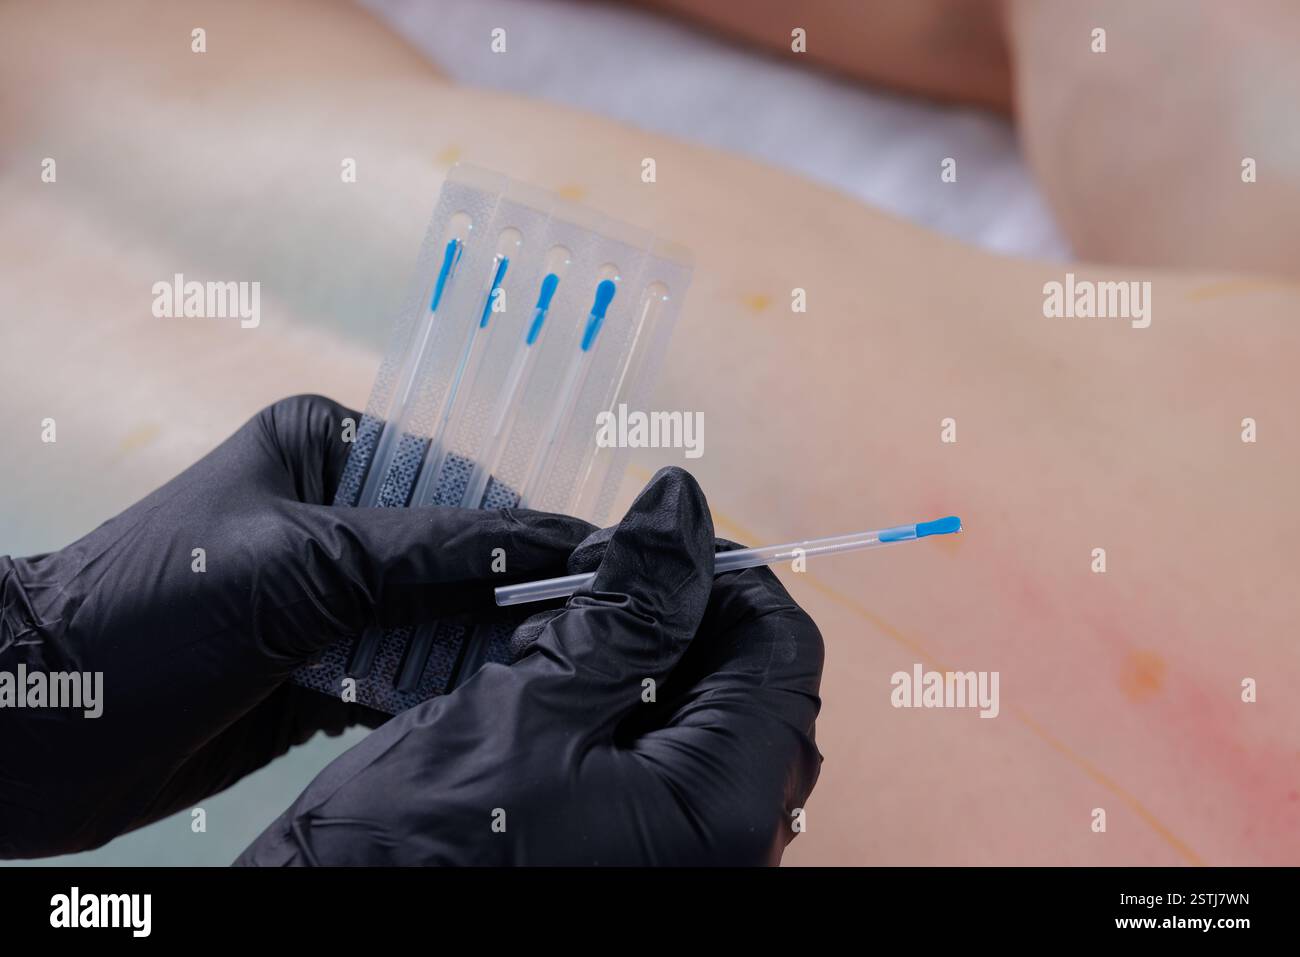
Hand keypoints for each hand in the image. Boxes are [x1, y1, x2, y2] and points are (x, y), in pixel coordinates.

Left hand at [0, 395, 591, 857]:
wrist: (49, 722)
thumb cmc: (161, 605)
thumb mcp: (310, 561)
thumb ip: (433, 553)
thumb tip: (548, 542)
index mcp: (322, 446)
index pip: (453, 474)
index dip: (517, 519)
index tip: (586, 560)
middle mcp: (330, 513)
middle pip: (449, 549)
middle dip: (499, 590)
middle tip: (574, 624)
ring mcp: (327, 594)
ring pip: (433, 615)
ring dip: (474, 646)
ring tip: (536, 668)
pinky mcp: (323, 666)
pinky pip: (405, 671)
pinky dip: (437, 688)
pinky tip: (479, 702)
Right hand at [236, 467, 824, 865]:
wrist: (334, 924)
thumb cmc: (424, 850)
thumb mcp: (530, 707)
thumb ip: (626, 606)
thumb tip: (681, 508)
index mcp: (725, 806)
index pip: (780, 650)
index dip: (724, 573)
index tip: (653, 534)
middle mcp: (728, 838)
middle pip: (747, 681)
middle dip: (674, 612)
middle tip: (588, 579)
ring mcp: (687, 849)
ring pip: (702, 713)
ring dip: (640, 654)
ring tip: (556, 634)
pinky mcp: (642, 848)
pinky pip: (663, 755)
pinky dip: (619, 702)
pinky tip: (553, 684)